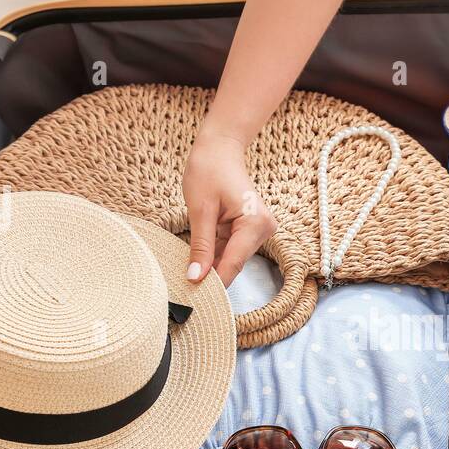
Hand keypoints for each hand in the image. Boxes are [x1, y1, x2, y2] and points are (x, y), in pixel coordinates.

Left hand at [181, 131, 277, 285]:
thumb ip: (200, 246)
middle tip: (184, 286)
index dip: (213, 282)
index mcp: (255, 223)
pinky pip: (230, 249)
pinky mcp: (251, 229)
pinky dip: (214, 253)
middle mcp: (264, 229)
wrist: (219, 148)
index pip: (232, 264)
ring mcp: (259, 229)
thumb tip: (196, 277)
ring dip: (211, 262)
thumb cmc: (209, 170)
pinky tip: (199, 255)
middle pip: (234, 263)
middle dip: (211, 273)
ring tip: (188, 268)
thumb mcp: (200, 210)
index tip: (194, 299)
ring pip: (231, 258)